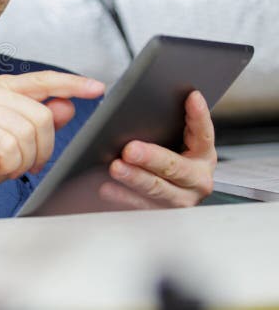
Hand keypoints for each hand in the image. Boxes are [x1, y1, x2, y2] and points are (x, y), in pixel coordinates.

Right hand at [0, 71, 105, 207]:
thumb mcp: (20, 139)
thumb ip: (43, 120)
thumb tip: (67, 106)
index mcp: (3, 89)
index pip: (44, 80)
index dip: (72, 84)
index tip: (97, 88)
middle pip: (41, 116)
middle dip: (42, 148)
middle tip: (27, 162)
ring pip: (27, 134)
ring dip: (25, 159)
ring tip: (8, 164)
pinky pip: (10, 148)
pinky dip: (11, 165)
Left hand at [100, 90, 216, 208]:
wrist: (171, 189)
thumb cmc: (169, 154)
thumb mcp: (174, 138)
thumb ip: (169, 123)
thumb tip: (148, 103)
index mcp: (203, 155)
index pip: (203, 133)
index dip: (198, 115)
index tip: (191, 97)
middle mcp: (197, 180)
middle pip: (175, 167)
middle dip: (151, 158)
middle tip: (130, 149)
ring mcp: (181, 199)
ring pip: (158, 190)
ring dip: (135, 178)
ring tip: (116, 167)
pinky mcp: (163, 214)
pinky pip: (142, 206)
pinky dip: (123, 197)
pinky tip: (107, 188)